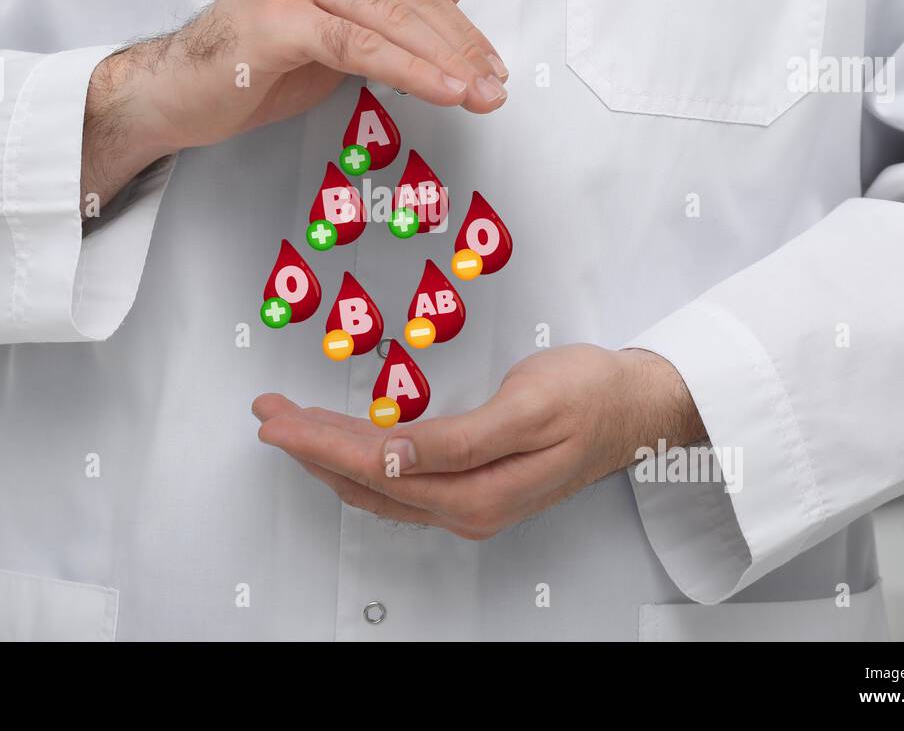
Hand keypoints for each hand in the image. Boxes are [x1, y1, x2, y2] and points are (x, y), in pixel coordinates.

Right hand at [81, 0, 508, 207]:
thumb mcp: (335, 34)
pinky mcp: (281, 18)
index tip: (490, 64)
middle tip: (496, 85)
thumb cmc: (252, 67)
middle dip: (460, 47)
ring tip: (480, 95)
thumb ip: (387, 10)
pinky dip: (410, 71)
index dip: (458, 26)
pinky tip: (444, 92)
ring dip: (445, 63)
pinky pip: (361, 46)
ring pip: (391, 20)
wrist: (177, 92)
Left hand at [253, 345, 703, 539]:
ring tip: (289, 424)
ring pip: (377, 486)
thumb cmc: (590, 395)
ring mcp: (468, 504)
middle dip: (309, 446)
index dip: (317, 442)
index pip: (374, 468)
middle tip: (268, 413)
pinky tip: (340, 444)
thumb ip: (458, 440)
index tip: (277, 417)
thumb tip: (394, 458)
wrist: (635, 409)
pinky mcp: (470, 490)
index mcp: (477, 492)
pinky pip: (397, 483)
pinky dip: (359, 460)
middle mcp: (466, 509)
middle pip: (366, 481)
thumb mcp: (529, 406)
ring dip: (327, 454)